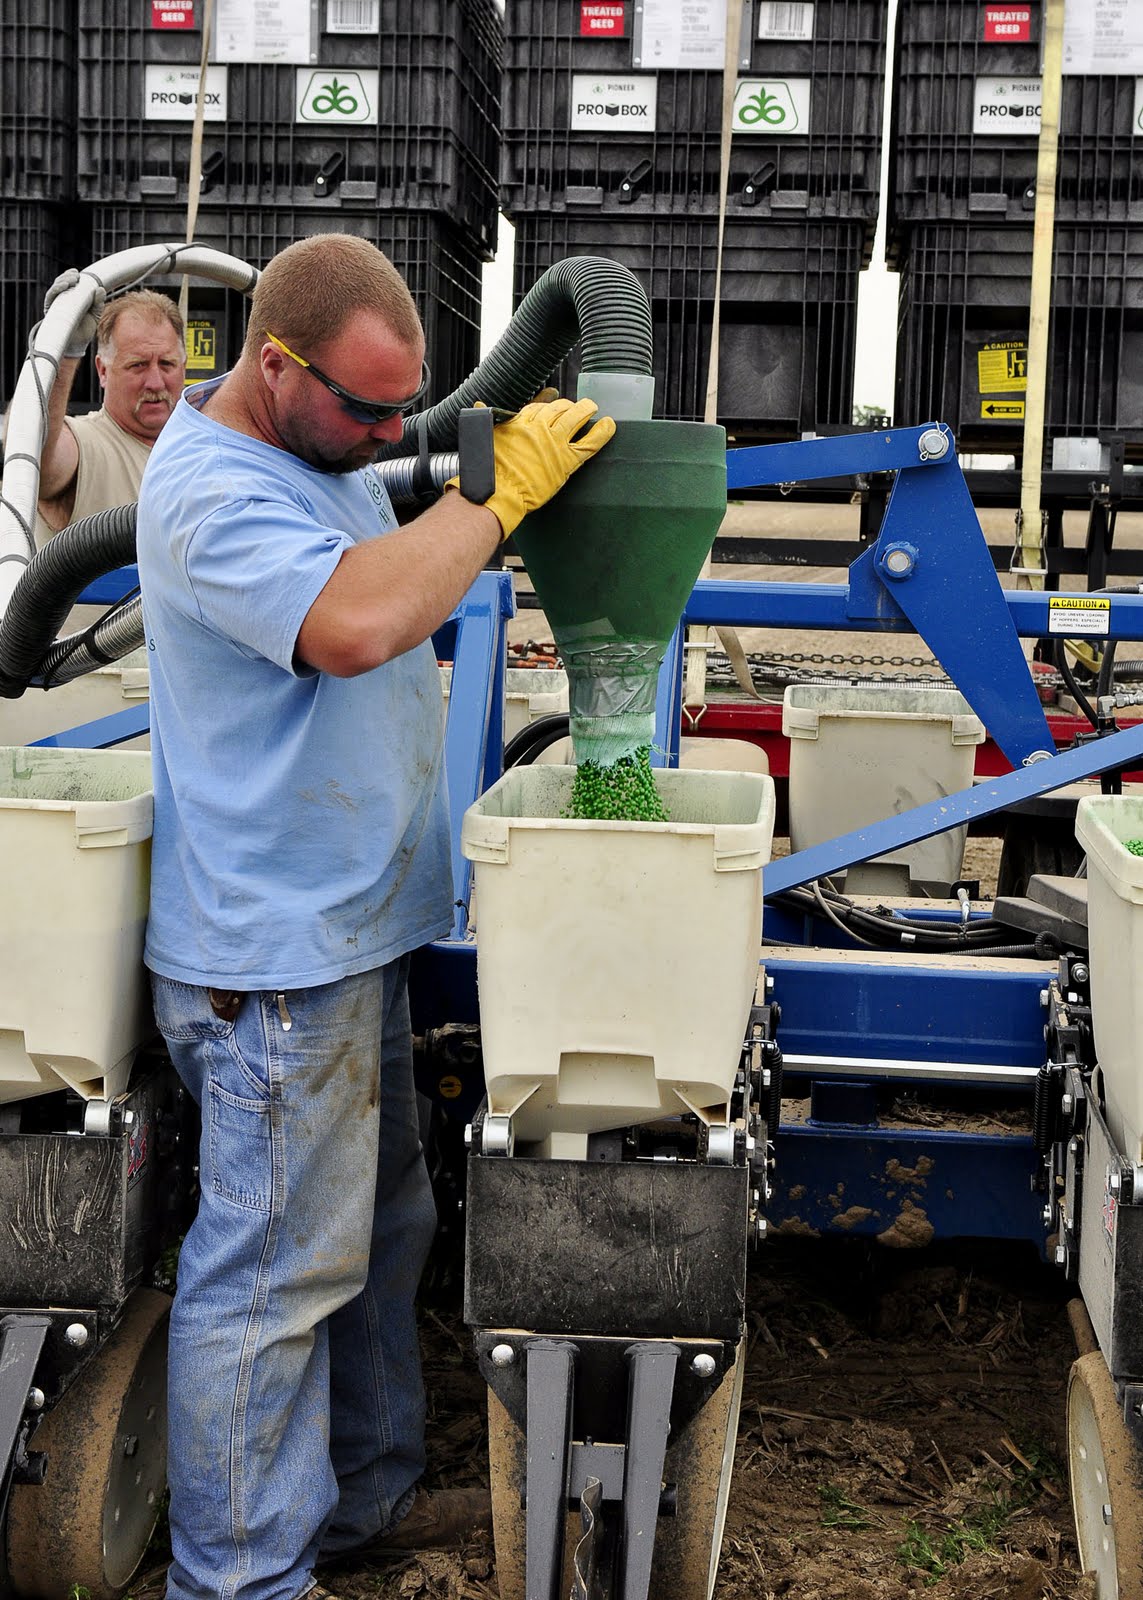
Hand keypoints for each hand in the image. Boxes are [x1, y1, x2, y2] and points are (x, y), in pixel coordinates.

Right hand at [43, 269, 105, 359]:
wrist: (77, 346)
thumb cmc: (84, 330)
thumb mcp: (94, 316)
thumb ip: (98, 303)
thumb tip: (101, 289)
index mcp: (72, 299)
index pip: (69, 284)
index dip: (71, 276)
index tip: (77, 273)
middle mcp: (62, 300)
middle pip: (61, 283)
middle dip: (67, 277)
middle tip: (76, 276)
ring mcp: (55, 305)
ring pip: (55, 288)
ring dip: (62, 281)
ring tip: (72, 279)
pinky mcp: (51, 311)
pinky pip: (51, 298)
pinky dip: (56, 290)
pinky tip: (64, 286)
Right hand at [451, 396, 615, 539]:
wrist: (498, 492)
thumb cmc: (489, 470)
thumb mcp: (484, 438)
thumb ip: (487, 419)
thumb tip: (478, 405)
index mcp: (520, 421)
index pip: (539, 405)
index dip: (548, 399)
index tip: (553, 395)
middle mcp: (540, 427)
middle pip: (559, 408)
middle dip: (568, 406)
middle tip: (574, 408)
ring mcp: (555, 442)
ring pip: (576, 418)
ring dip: (586, 409)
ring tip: (593, 407)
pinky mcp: (566, 460)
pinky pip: (590, 443)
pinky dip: (602, 433)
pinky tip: (610, 425)